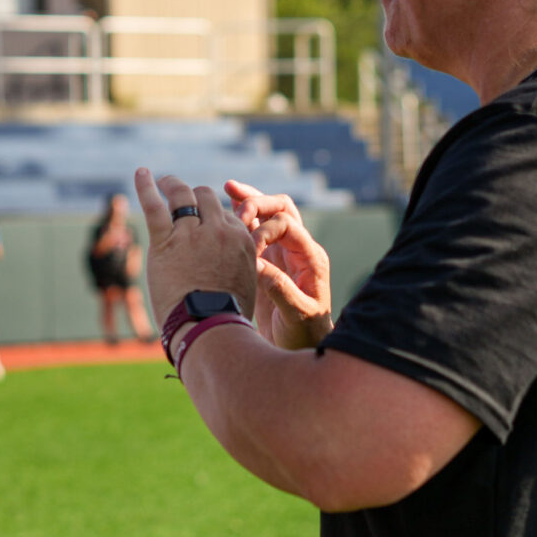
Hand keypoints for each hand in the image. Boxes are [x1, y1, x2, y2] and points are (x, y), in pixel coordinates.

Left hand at [133, 169, 259, 322]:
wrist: (208, 326)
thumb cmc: (225, 316)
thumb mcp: (246, 284)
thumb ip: (238, 266)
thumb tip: (228, 268)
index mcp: (242, 240)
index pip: (226, 214)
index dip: (213, 217)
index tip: (204, 223)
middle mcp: (219, 231)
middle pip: (207, 198)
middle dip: (195, 198)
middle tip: (181, 198)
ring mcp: (192, 233)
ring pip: (183, 195)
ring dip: (173, 185)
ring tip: (164, 181)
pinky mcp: (166, 241)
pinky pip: (154, 205)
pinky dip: (146, 186)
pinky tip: (141, 173)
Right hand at [225, 180, 332, 349]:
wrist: (303, 347)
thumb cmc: (305, 334)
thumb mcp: (296, 314)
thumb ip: (280, 288)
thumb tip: (256, 264)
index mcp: (311, 258)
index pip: (287, 224)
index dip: (264, 228)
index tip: (247, 249)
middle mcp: (298, 249)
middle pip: (281, 209)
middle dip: (258, 203)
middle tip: (233, 206)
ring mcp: (283, 253)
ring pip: (268, 215)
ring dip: (249, 202)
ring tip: (227, 189)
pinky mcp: (268, 260)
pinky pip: (256, 230)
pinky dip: (242, 218)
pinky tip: (225, 207)